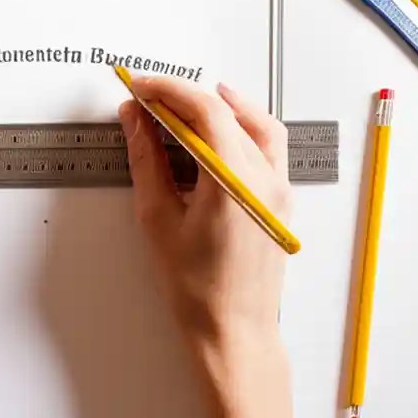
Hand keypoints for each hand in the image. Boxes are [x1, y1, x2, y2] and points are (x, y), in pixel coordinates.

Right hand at [119, 77, 290, 358]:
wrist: (233, 330)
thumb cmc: (197, 289)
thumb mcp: (159, 220)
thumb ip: (147, 162)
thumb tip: (135, 122)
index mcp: (233, 183)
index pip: (204, 111)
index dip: (169, 91)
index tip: (141, 87)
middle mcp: (265, 180)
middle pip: (228, 113)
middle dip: (185, 99)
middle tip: (150, 99)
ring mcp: (280, 189)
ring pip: (256, 124)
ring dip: (221, 107)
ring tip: (184, 106)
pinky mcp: (282, 200)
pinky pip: (268, 147)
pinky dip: (242, 130)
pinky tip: (216, 135)